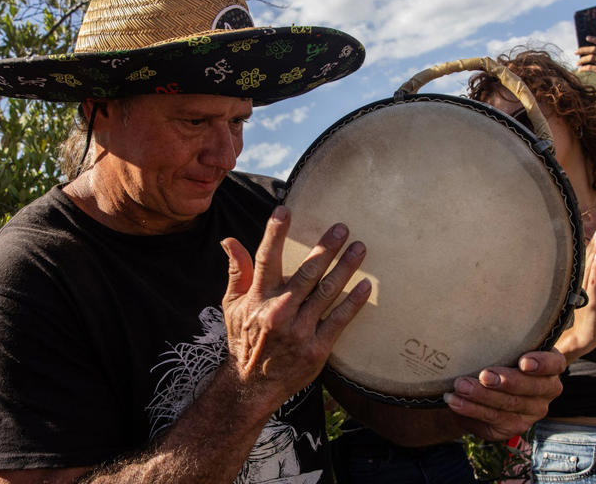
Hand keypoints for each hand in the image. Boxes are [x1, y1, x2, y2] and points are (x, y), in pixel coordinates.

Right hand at [221, 205, 370, 406]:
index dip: (274, 234)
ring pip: (327, 293)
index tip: (285, 210)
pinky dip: (353, 302)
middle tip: (342, 228)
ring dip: (345, 269)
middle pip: (306, 274)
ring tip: (359, 248)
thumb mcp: (232, 306)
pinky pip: (339, 321)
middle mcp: (279, 312)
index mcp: (258, 298)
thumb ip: (237, 272)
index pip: (265, 259)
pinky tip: (365, 285)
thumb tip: (229, 241)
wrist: (251, 386)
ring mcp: (300, 331)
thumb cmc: (244, 340)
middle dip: (326, 249)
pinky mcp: (317, 349)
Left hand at [444, 350, 565, 440]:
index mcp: (550, 366)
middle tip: (484, 375)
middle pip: (530, 387)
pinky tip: (456, 401)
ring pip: (509, 404)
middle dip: (505, 381)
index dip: (542, 364)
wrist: (480, 388)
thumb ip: (501, 342)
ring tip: (461, 386)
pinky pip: (494, 418)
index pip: (555, 363)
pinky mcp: (515, 426)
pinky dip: (472, 409)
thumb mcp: (502, 347)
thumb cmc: (495, 358)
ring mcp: (532, 410)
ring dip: (482, 396)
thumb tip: (477, 324)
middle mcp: (546, 389)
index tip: (523, 362)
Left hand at [553, 230, 595, 363]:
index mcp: (581, 288)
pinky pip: (594, 282)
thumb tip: (537, 287)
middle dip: (595, 247)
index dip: (586, 252)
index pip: (584, 265)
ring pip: (593, 269)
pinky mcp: (593, 302)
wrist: (582, 342)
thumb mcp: (560, 306)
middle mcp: (588, 288)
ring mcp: (592, 294)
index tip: (586, 237)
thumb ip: (552, 298)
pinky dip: (595, 270)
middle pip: (591, 263)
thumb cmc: (572, 325)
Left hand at [574, 36, 595, 92]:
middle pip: (594, 49)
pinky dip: (583, 68)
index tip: (587, 37)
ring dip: (581, 60)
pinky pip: (590, 67)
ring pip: (590, 58)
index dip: (595, 39)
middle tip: (575, 52)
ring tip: (577, 63)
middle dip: (583, 50)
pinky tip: (580, 69)